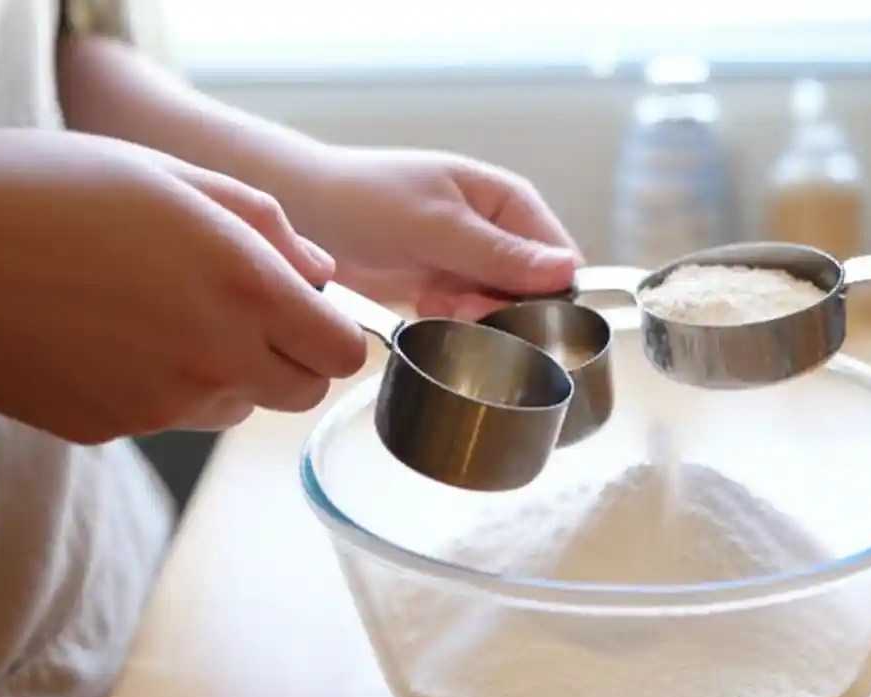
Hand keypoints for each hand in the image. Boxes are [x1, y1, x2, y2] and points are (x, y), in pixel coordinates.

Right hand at [0, 130, 365, 443]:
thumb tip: (318, 273)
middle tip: (242, 309)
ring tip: (158, 313)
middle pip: (302, 392)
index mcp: (244, 288)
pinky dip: (159, 386)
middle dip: (290, 356)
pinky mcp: (109, 429)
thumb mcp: (172, 176)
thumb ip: (265, 227)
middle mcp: (214, 357)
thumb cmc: (49, 189)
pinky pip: (168, 417)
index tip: (308, 310)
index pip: (344, 354)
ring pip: (236, 406)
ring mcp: (161, 404)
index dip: (333, 332)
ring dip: (225, 372)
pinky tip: (109, 337)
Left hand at [296, 148, 581, 319]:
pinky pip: (473, 318)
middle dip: (506, 311)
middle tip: (462, 307)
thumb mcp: (435, 224)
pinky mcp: (447, 288)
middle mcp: (500, 232)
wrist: (304, 211)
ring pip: (504, 310)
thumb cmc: (366, 199)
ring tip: (438, 305)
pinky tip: (426, 309)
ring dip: (477, 319)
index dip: (546, 293)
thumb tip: (566, 271)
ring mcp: (473, 263)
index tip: (506, 309)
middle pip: (536, 291)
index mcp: (510, 201)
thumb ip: (498, 252)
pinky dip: (455, 323)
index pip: (561, 259)